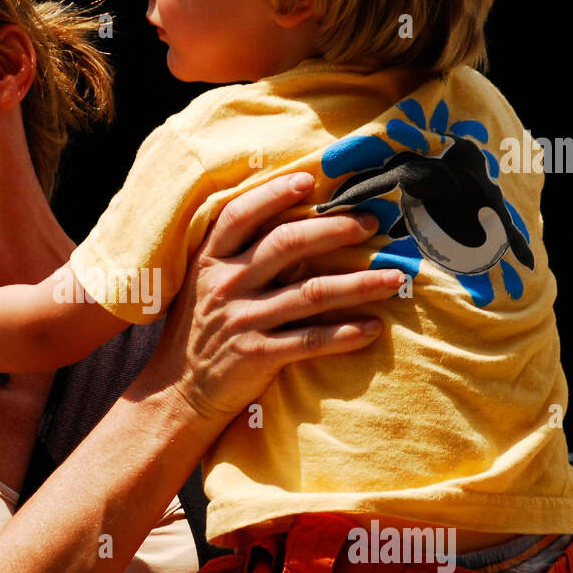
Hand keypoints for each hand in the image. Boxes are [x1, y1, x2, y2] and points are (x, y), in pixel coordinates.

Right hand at [140, 171, 403, 423]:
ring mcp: (241, 320)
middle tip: (370, 222)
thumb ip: (236, 256)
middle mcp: (225, 284)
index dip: (274, 194)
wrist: (178, 392)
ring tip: (394, 278)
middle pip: (286, 244)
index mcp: (210, 260)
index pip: (240, 214)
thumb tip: (290, 222)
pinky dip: (346, 334)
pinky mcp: (256, 355)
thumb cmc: (200, 331)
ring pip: (311, 292)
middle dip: (334, 228)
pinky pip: (310, 340)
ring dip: (359, 283)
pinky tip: (373, 328)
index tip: (310, 180)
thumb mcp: (204, 284)